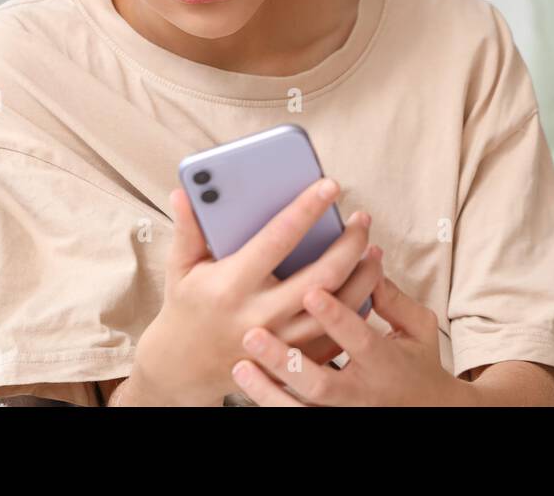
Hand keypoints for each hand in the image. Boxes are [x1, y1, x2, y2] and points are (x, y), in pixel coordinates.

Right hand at [133, 177, 382, 404]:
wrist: (183, 369)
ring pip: (337, 308)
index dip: (306, 210)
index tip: (329, 186)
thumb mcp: (181, 267)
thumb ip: (188, 228)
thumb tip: (185, 189)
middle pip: (321, 276)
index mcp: (231, 285)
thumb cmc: (186, 308)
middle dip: (349, 243)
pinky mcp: (294, 360)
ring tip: (372, 247)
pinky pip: (336, 334)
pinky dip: (356, 308)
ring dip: (363, 276)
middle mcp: (259, 316)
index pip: (277, 240)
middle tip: (361, 218)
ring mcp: (281, 342)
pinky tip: (366, 283)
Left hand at [231, 275, 473, 405]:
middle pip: (320, 383)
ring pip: (301, 409)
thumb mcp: (418, 327)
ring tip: (241, 366)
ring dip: (267, 390)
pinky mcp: (328, 421)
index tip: (309, 292)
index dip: (336, 317)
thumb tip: (368, 256)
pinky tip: (247, 386)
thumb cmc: (418, 362)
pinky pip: (296, 418)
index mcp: (385, 363)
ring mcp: (343, 412)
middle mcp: (361, 392)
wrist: (427, 411)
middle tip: (252, 334)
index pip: (359, 339)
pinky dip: (272, 404)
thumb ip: (392, 297)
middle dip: (284, 360)